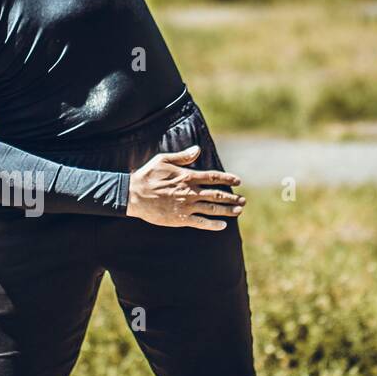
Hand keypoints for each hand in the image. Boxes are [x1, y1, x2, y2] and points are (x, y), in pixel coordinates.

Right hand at [126, 144, 244, 230]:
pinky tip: (222, 225)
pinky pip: (201, 223)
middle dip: (232, 198)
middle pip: (217, 194)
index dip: (227, 179)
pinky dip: (213, 224)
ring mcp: (186, 206)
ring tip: (239, 211)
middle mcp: (190, 192)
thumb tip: (198, 150)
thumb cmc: (147, 175)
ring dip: (227, 210)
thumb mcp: (163, 160)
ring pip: (212, 208)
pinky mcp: (180, 219)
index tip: (238, 181)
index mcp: (187, 176)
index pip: (213, 177)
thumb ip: (182, 157)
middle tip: (243, 201)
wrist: (133, 195)